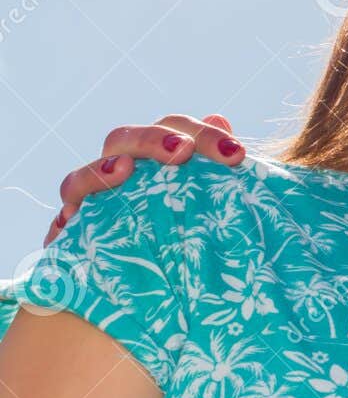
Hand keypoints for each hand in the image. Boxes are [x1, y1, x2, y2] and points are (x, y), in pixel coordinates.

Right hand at [44, 114, 243, 245]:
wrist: (164, 279)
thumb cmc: (197, 232)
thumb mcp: (213, 201)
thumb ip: (216, 166)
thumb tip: (219, 118)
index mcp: (159, 157)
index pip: (176, 129)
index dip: (204, 135)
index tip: (235, 154)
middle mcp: (121, 170)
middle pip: (125, 139)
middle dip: (153, 139)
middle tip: (182, 151)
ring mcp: (92, 200)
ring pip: (81, 177)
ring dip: (99, 171)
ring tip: (122, 170)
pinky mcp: (75, 235)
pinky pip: (61, 224)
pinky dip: (62, 222)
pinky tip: (73, 222)